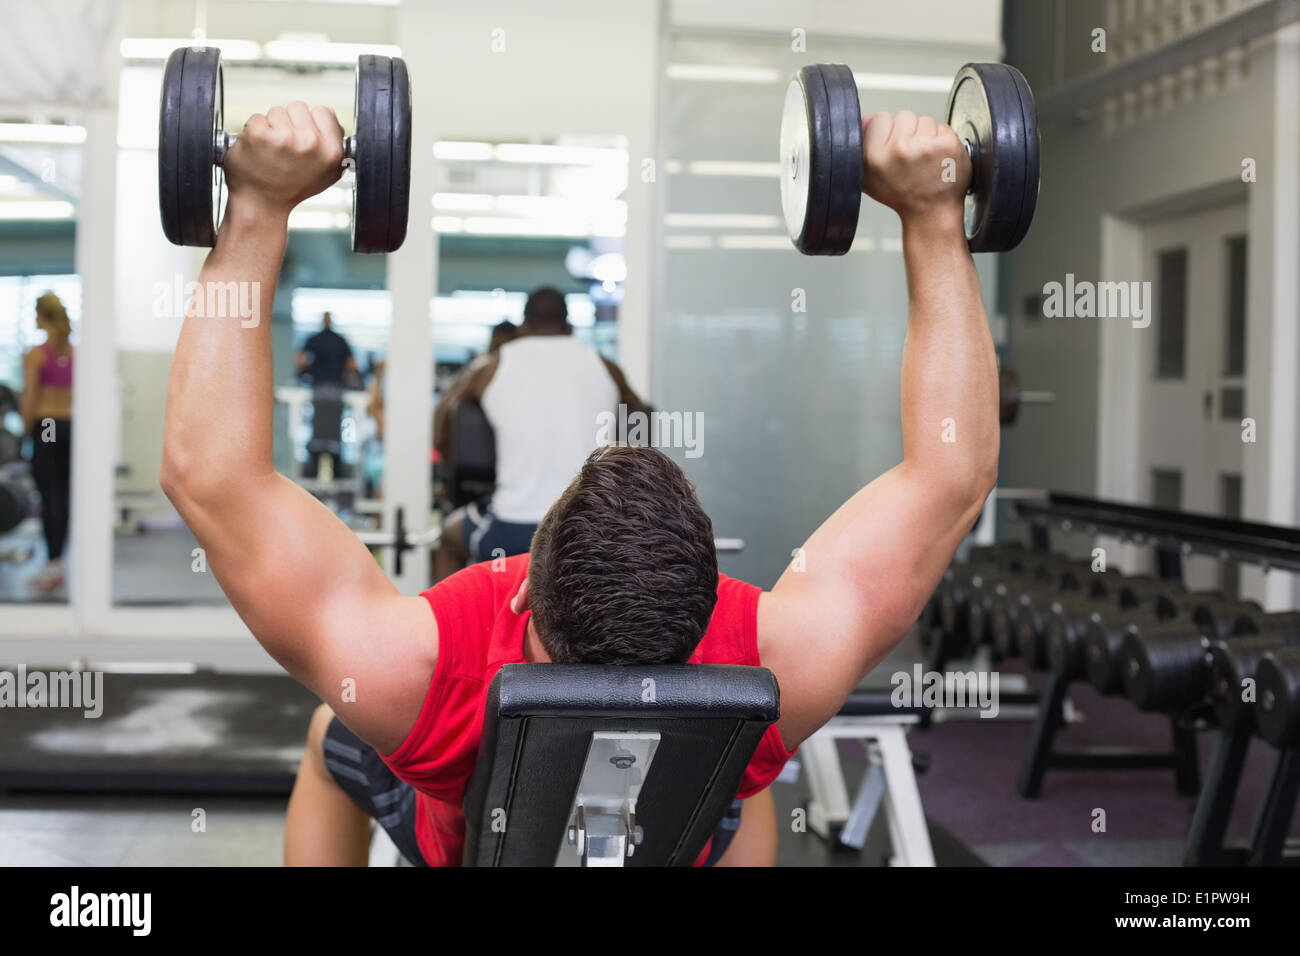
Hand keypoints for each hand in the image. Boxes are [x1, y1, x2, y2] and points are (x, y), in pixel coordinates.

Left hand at [223, 102, 344, 217]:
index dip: (312, 123)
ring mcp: (284, 137)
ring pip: (276, 111)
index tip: (304, 139)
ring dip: (272, 127)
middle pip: (299, 107)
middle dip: (290, 122)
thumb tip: (334, 124)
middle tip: (286, 148)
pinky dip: (254, 131)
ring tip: (272, 151)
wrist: (262, 205)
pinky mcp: (259, 134)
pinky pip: (257, 118)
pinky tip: (258, 150)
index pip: (324, 111)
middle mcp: (310, 143)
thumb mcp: (327, 173)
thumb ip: (333, 145)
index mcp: (331, 151)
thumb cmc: (292, 189)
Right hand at [862, 110, 966, 231]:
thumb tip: (866, 120)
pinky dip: (944, 141)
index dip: (889, 131)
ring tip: (926, 159)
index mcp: (874, 156)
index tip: (894, 148)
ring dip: (927, 136)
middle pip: (905, 116)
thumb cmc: (902, 197)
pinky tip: (939, 159)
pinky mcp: (946, 145)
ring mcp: (924, 146)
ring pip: (925, 120)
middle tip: (912, 157)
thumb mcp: (869, 177)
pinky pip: (944, 128)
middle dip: (910, 132)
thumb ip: (863, 147)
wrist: (931, 213)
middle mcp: (897, 150)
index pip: (881, 118)